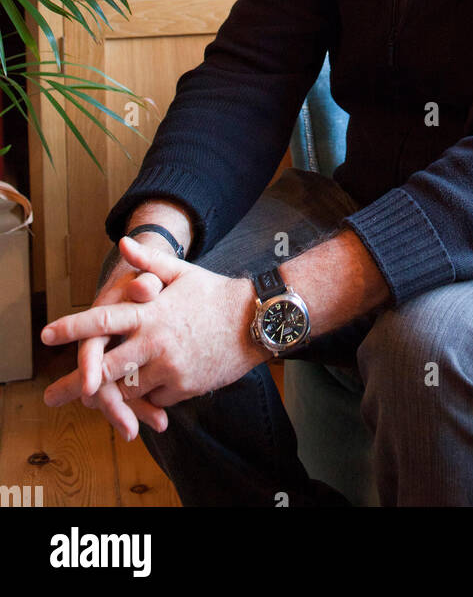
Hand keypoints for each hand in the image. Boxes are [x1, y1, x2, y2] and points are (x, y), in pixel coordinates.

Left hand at [42, 238, 268, 437]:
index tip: (47, 334)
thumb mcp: (182, 272)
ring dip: (116, 391)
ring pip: (127, 390)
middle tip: (60, 392)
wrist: (255, 320)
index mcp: (151, 312)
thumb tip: (122, 243)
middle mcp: (155, 342)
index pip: (102, 320)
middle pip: (105, 368)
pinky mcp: (183, 388)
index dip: (72, 328)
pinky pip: (154, 399)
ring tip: (104, 394)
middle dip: (81, 381)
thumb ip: (148, 261)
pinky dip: (147, 397)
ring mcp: (169, 368)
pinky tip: (148, 388)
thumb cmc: (215, 293)